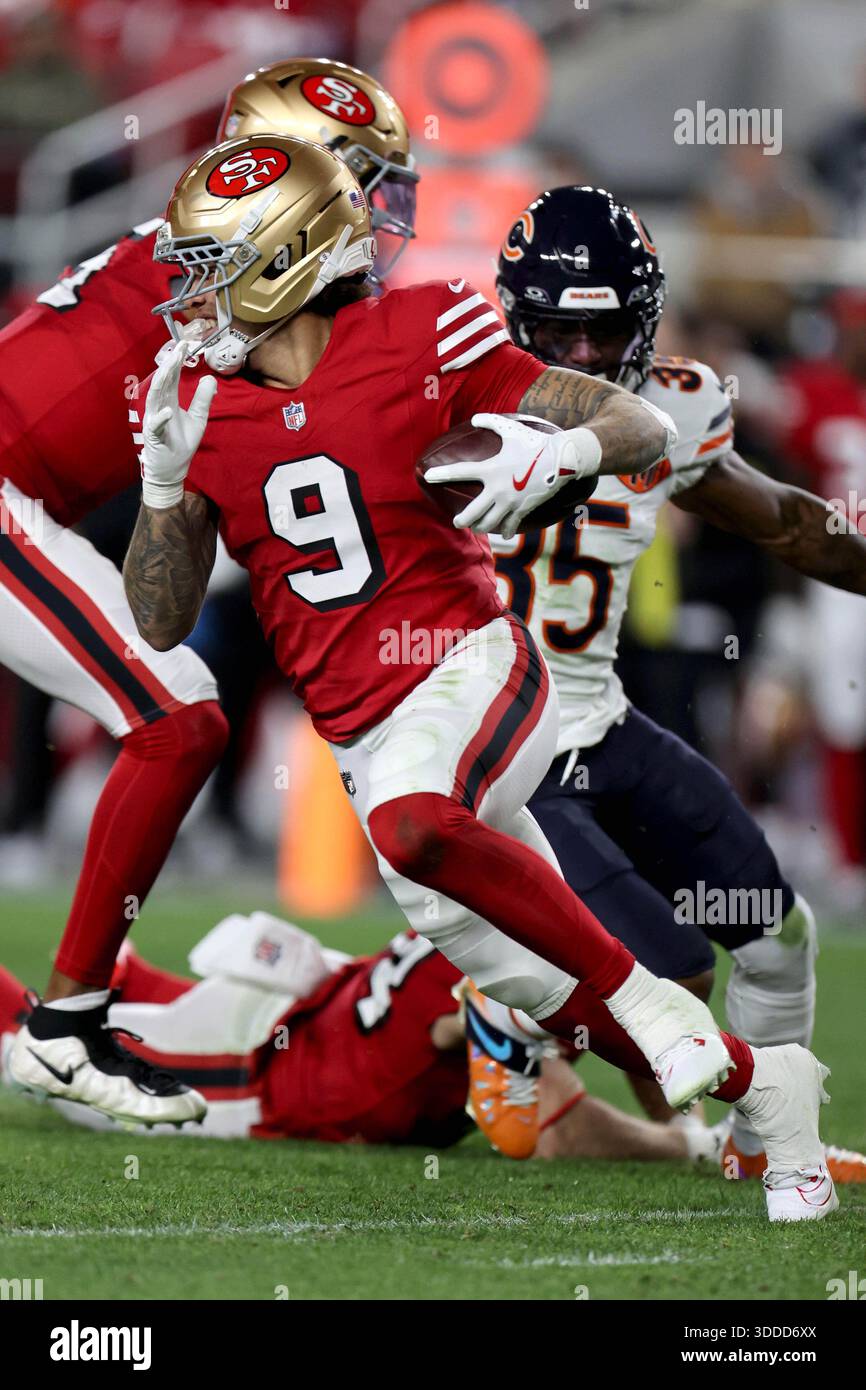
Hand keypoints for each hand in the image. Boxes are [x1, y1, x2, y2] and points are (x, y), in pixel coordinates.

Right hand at [140, 341, 216, 508]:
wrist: (172, 468)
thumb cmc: (181, 443)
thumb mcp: (198, 419)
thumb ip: (203, 399)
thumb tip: (210, 379)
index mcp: (169, 400)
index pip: (172, 376)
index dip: (178, 360)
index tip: (186, 343)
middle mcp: (159, 406)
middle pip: (163, 381)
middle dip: (171, 364)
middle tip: (180, 347)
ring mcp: (154, 420)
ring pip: (155, 397)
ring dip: (163, 381)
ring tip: (171, 366)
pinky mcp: (154, 437)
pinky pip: (156, 426)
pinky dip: (161, 418)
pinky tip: (167, 411)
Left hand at [425, 412, 600, 539]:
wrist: (562, 460)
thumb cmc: (535, 442)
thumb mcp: (511, 429)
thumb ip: (491, 422)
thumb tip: (474, 418)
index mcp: (491, 469)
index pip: (460, 471)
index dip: (442, 474)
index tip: (427, 476)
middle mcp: (498, 489)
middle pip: (472, 512)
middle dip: (462, 520)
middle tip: (457, 522)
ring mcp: (511, 502)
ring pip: (489, 523)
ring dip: (480, 527)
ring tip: (477, 527)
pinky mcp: (523, 509)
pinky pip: (510, 526)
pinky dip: (505, 531)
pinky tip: (503, 533)